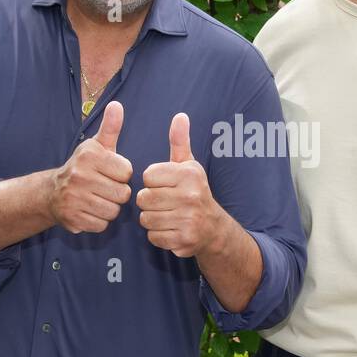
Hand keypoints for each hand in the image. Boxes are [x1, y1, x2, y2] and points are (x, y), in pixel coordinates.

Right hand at [47, 100, 132, 232]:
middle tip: (104, 188)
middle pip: (123, 194)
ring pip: (113, 211)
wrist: (52, 192)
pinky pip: (101, 225)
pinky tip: (90, 210)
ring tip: (98, 199)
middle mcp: (79, 176)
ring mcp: (74, 198)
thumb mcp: (97, 146)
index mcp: (89, 156)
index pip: (127, 172)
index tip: (110, 173)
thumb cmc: (83, 168)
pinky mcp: (72, 218)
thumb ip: (111, 127)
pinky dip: (99, 220)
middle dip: (118, 193)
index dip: (122, 175)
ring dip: (109, 208)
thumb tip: (117, 105)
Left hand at [135, 112, 224, 257]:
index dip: (152, 182)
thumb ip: (180, 141)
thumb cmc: (194, 192)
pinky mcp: (183, 240)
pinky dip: (157, 234)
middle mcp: (190, 196)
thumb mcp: (189, 165)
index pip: (148, 176)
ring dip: (151, 218)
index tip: (165, 185)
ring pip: (146, 218)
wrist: (213, 228)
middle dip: (149, 202)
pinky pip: (153, 236)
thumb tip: (180, 116)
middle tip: (163, 202)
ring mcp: (188, 220)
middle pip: (143, 198)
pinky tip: (169, 228)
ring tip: (166, 215)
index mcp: (189, 174)